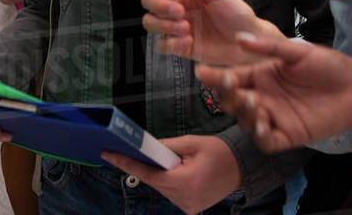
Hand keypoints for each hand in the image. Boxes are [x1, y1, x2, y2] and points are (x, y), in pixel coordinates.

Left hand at [102, 135, 240, 214]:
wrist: (242, 167)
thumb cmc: (220, 152)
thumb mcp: (192, 143)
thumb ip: (167, 146)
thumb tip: (145, 147)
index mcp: (185, 181)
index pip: (147, 173)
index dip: (126, 163)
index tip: (108, 154)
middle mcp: (185, 198)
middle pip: (153, 181)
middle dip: (145, 166)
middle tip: (131, 150)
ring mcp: (188, 206)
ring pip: (161, 188)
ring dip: (159, 174)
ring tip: (168, 160)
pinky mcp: (191, 208)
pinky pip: (171, 193)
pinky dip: (169, 182)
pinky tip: (174, 171)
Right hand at [141, 0, 280, 65]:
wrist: (247, 43)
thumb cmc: (237, 14)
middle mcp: (177, 6)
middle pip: (148, 0)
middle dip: (159, 5)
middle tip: (179, 11)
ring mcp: (176, 26)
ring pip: (149, 22)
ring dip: (164, 24)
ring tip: (185, 28)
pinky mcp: (179, 46)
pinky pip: (161, 45)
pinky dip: (171, 43)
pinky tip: (188, 41)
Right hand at [195, 31, 351, 153]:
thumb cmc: (327, 65)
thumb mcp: (296, 52)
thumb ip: (268, 47)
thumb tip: (238, 37)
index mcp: (261, 76)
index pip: (232, 78)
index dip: (216, 76)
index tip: (201, 71)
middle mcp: (263, 98)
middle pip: (233, 101)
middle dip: (226, 94)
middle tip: (230, 84)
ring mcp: (274, 118)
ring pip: (245, 121)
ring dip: (243, 112)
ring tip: (250, 101)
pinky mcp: (288, 136)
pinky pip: (266, 140)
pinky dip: (259, 134)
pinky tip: (262, 122)